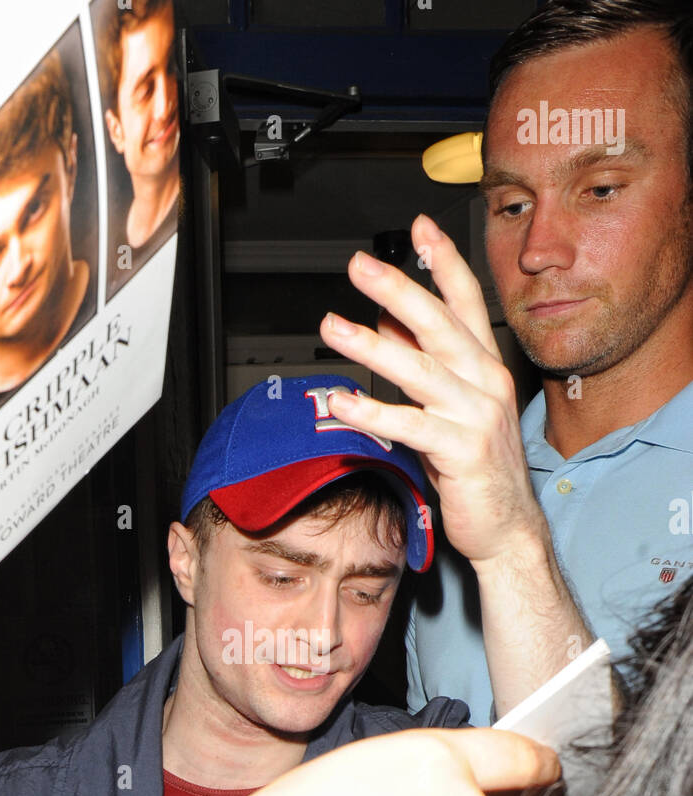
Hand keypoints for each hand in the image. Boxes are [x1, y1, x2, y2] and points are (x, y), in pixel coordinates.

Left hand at [319, 214, 544, 569]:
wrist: (507, 525)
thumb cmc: (474, 466)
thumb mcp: (447, 405)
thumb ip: (421, 361)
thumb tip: (384, 320)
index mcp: (483, 365)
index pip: (464, 301)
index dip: (443, 262)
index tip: (420, 226)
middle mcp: (485, 382)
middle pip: (440, 324)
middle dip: (399, 288)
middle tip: (359, 265)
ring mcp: (477, 416)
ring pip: (420, 370)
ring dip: (371, 346)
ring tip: (332, 326)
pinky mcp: (462, 451)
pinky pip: (411, 425)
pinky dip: (374, 411)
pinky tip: (342, 400)